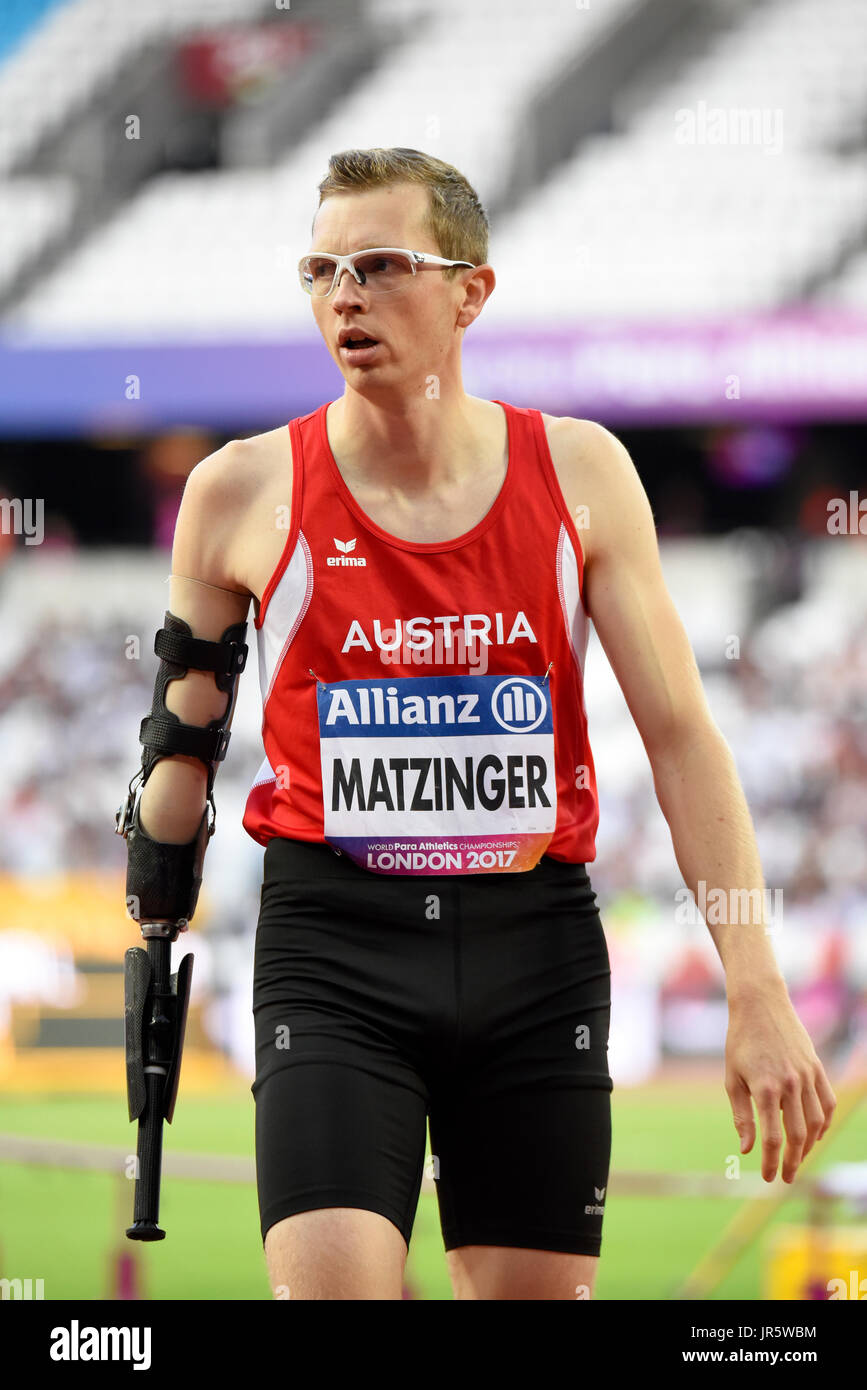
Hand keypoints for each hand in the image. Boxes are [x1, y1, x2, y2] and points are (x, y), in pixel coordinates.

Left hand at [724, 987, 836, 1182]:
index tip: (769, 1178)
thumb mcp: (732, 1078)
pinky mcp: (818, 1068)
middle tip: (786, 1177)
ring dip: (809, 1145)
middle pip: (798, 1135)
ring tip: (797, 1157)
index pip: (773, 1138)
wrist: (760, 1005)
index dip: (772, 1162)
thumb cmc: (740, 1042)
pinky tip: (815, 1134)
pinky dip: (825, 1123)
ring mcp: (807, 1075)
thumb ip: (742, 1116)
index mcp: (765, 1088)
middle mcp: (790, 1084)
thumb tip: (748, 1149)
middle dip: (792, 1161)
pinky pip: (828, 1102)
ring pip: (817, 1122)